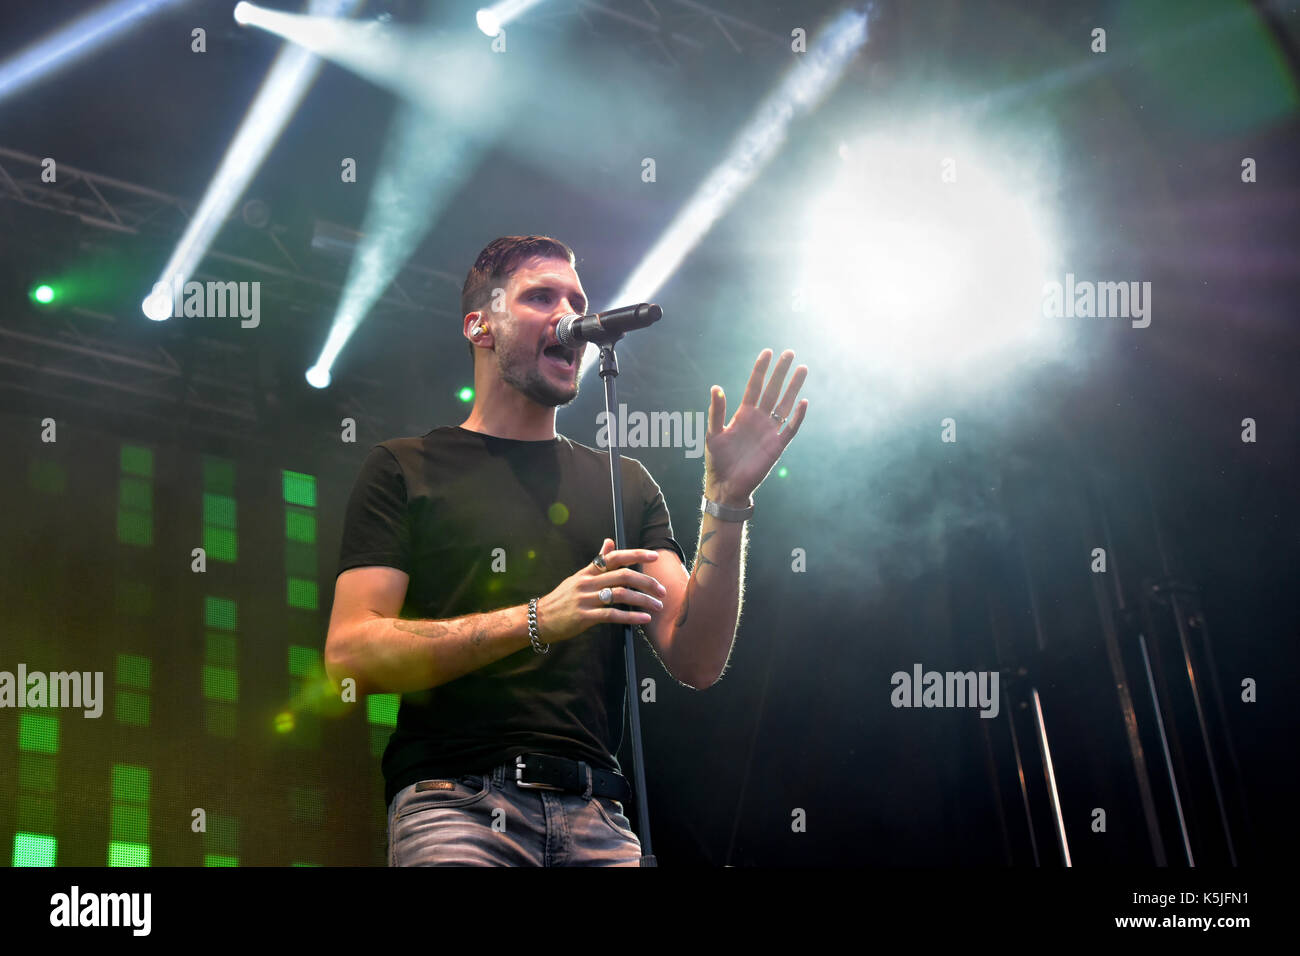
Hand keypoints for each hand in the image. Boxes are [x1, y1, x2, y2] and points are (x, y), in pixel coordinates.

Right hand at [537, 538, 667, 642]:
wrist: (540, 619)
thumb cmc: (562, 598)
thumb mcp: (578, 577)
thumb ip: (597, 562)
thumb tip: (609, 542)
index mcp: (588, 572)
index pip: (615, 557)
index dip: (636, 554)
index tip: (654, 556)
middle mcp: (588, 582)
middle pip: (623, 576)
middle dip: (647, 582)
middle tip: (662, 590)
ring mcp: (586, 599)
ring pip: (621, 595)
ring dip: (643, 601)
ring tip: (658, 607)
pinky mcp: (584, 617)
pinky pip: (612, 615)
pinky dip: (631, 617)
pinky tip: (644, 619)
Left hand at [705, 349, 807, 503]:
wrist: (727, 486)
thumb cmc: (717, 461)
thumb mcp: (713, 434)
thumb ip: (716, 411)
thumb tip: (716, 387)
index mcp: (743, 414)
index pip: (754, 386)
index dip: (761, 370)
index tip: (767, 352)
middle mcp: (759, 419)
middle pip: (773, 390)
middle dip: (781, 372)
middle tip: (790, 353)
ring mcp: (769, 431)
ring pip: (785, 404)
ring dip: (794, 388)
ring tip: (803, 369)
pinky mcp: (777, 446)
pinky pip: (790, 428)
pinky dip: (798, 416)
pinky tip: (804, 402)